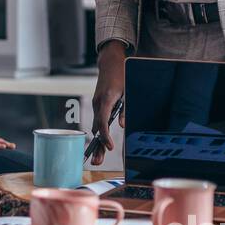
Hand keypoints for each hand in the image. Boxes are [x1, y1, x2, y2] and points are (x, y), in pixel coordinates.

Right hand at [90, 41, 126, 165]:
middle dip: (96, 146)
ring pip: (96, 126)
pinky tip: (100, 145)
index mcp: (106, 99)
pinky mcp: (98, 104)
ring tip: (97, 159)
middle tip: (96, 162)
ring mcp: (96, 103)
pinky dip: (99, 133)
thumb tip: (123, 125)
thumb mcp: (128, 91)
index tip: (110, 147)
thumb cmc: (122, 74)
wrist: (110, 61)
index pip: (103, 122)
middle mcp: (98, 103)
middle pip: (97, 128)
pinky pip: (98, 121)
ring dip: (97, 142)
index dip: (106, 136)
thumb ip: (125, 109)